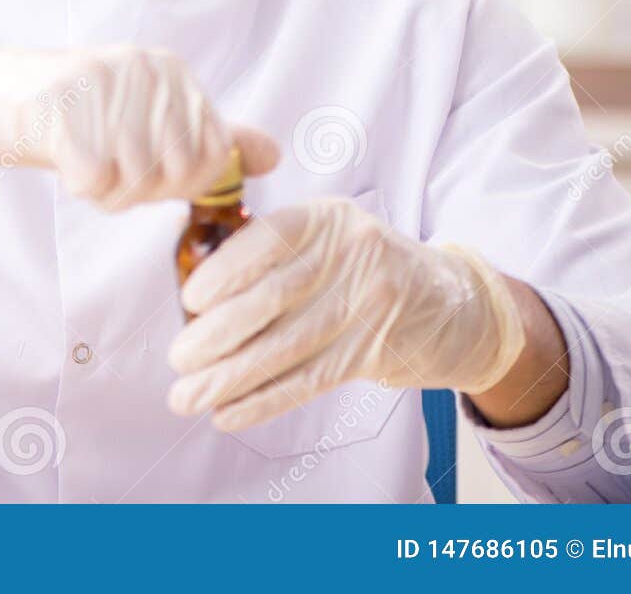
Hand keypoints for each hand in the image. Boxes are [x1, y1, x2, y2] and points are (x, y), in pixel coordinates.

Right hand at [0, 41, 278, 210]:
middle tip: (105, 166)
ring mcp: (104, 83)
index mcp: (174, 72)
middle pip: (172, 174)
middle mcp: (146, 68)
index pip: (207, 159)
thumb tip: (274, 157)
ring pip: (133, 181)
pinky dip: (80, 186)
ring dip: (107, 192)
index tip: (136, 162)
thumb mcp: (147, 118)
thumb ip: (209, 138)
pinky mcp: (63, 106)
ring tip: (82, 160)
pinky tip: (64, 160)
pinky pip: (95, 181)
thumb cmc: (75, 115)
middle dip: (138, 190)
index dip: (172, 181)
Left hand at [166, 196, 525, 430]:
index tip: (189, 302)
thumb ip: (271, 252)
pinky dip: (263, 400)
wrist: (452, 303)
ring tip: (187, 395)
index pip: (266, 240)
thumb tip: (192, 294)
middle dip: (216, 335)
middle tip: (177, 358)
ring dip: (229, 377)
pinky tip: (228, 412)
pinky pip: (309, 381)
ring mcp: (370, 304)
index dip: (223, 272)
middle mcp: (351, 255)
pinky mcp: (377, 350)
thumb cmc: (362, 268)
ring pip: (285, 348)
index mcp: (325, 218)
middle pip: (272, 299)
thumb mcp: (326, 237)